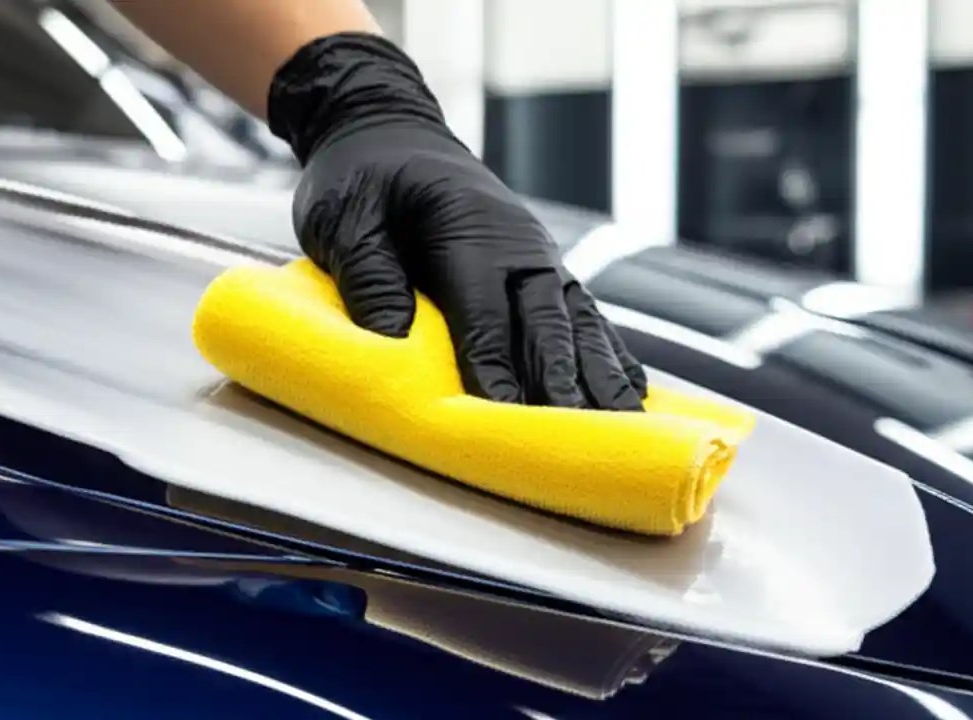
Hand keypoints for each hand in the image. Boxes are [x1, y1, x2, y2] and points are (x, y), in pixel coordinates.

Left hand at [268, 33, 646, 408]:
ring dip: (600, 376)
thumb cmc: (362, 177)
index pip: (484, 311)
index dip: (495, 367)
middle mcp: (518, 245)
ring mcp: (538, 258)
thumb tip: (393, 340)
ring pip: (579, 323)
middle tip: (579, 435)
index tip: (505, 415)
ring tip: (624, 426)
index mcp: (467, 229)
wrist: (389, 132)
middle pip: (547, 323)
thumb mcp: (343, 217)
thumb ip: (368, 274)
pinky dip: (610, 356)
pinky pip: (586, 318)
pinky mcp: (543, 272)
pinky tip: (629, 396)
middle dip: (564, 382)